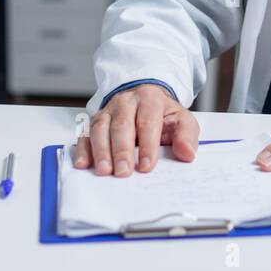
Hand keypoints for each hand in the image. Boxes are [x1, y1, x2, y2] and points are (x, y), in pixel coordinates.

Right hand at [73, 84, 198, 176]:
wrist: (145, 98)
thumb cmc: (163, 114)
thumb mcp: (182, 120)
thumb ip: (186, 136)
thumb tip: (187, 153)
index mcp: (150, 99)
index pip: (148, 122)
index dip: (147, 145)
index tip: (146, 166)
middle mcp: (126, 102)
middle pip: (121, 125)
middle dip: (121, 150)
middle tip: (123, 172)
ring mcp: (107, 111)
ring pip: (100, 128)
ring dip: (100, 151)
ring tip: (104, 171)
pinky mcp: (94, 121)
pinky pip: (84, 134)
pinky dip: (82, 149)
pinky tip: (82, 164)